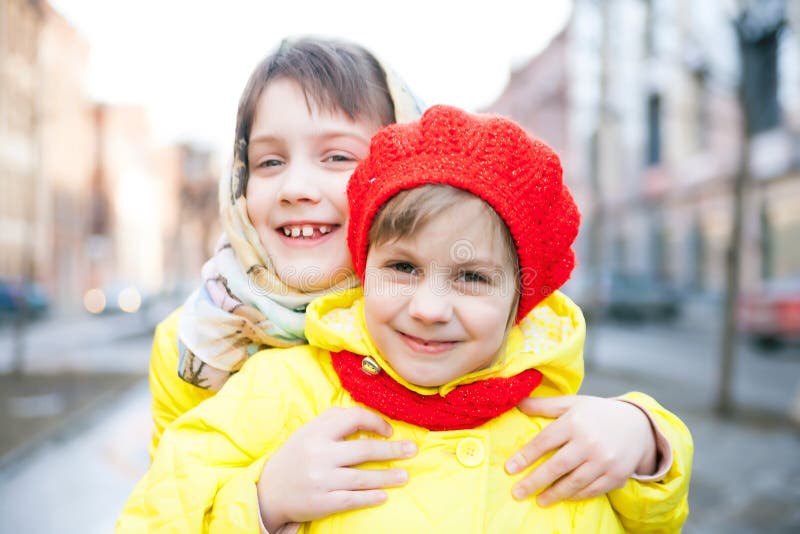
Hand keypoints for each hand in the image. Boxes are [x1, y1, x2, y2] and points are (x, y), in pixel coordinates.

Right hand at [257, 407, 417, 530]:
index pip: (353, 418)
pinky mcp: (321, 502)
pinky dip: (370, 497)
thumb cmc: (297, 457)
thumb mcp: (309, 432)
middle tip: (412, 450)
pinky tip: (383, 495)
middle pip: (364, 449)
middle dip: (392, 450)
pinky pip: (352, 499)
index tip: (389, 431)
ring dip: (388, 476)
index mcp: (316, 432)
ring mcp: (320, 480)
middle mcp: (319, 454)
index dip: (376, 422)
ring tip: (405, 475)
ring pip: (362, 477)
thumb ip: (334, 422)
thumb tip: (370, 420)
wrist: (268, 491)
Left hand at [505, 395, 655, 505]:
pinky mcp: (617, 475)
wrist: (638, 425)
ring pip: (574, 482)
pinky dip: (575, 496)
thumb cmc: (597, 414)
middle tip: (517, 493)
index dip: (525, 456)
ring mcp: (605, 460)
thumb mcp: (573, 403)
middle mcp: (590, 442)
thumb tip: (518, 403)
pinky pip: (592, 490)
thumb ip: (545, 405)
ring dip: (554, 494)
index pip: (544, 441)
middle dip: (534, 481)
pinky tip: (563, 497)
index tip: (509, 469)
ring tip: (539, 500)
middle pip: (557, 465)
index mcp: (575, 422)